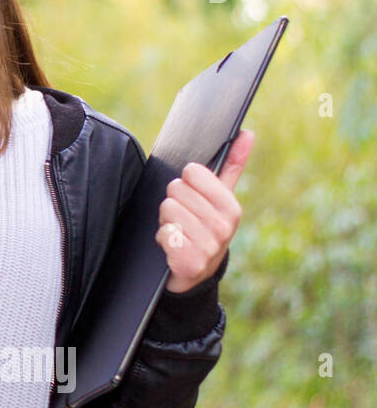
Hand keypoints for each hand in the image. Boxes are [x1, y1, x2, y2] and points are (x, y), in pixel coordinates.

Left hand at [157, 129, 254, 293]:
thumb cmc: (205, 228)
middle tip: (184, 219)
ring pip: (167, 209)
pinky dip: (162, 239)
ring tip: (179, 232)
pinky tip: (173, 247)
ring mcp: (208, 246)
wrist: (197, 274)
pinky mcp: (189, 261)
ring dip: (166, 221)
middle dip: (174, 203)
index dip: (185, 183)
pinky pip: (163, 233)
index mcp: (232, 208)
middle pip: (175, 190)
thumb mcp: (220, 199)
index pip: (193, 171)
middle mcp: (224, 227)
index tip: (192, 198)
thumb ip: (232, 165)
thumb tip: (246, 133)